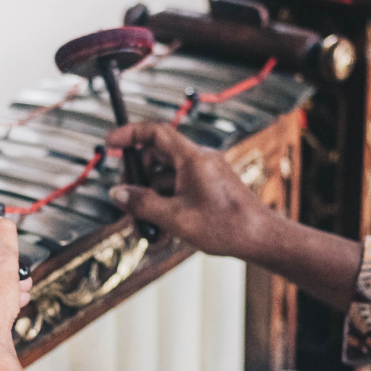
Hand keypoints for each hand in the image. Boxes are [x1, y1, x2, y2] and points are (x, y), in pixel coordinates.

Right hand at [105, 122, 276, 258]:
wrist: (260, 238)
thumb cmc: (226, 226)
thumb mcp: (176, 218)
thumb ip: (142, 204)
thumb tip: (118, 193)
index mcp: (192, 159)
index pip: (155, 132)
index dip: (129, 133)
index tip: (109, 141)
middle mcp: (199, 160)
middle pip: (156, 156)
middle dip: (138, 178)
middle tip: (127, 201)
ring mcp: (205, 174)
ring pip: (166, 177)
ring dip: (152, 199)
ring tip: (147, 228)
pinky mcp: (209, 188)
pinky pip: (179, 189)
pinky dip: (167, 205)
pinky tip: (163, 231)